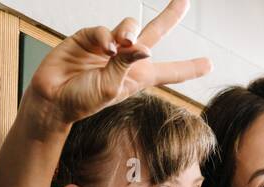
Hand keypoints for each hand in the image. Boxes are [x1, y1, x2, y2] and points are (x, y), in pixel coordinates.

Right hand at [25, 0, 211, 128]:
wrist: (53, 98)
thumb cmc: (84, 100)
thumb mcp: (112, 88)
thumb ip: (127, 66)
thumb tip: (143, 47)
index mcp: (139, 77)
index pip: (170, 71)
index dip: (190, 67)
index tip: (210, 63)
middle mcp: (127, 59)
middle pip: (154, 33)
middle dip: (169, 17)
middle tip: (183, 1)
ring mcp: (108, 46)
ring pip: (130, 26)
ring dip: (130, 30)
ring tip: (124, 42)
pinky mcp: (89, 37)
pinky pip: (104, 29)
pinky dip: (106, 35)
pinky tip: (105, 47)